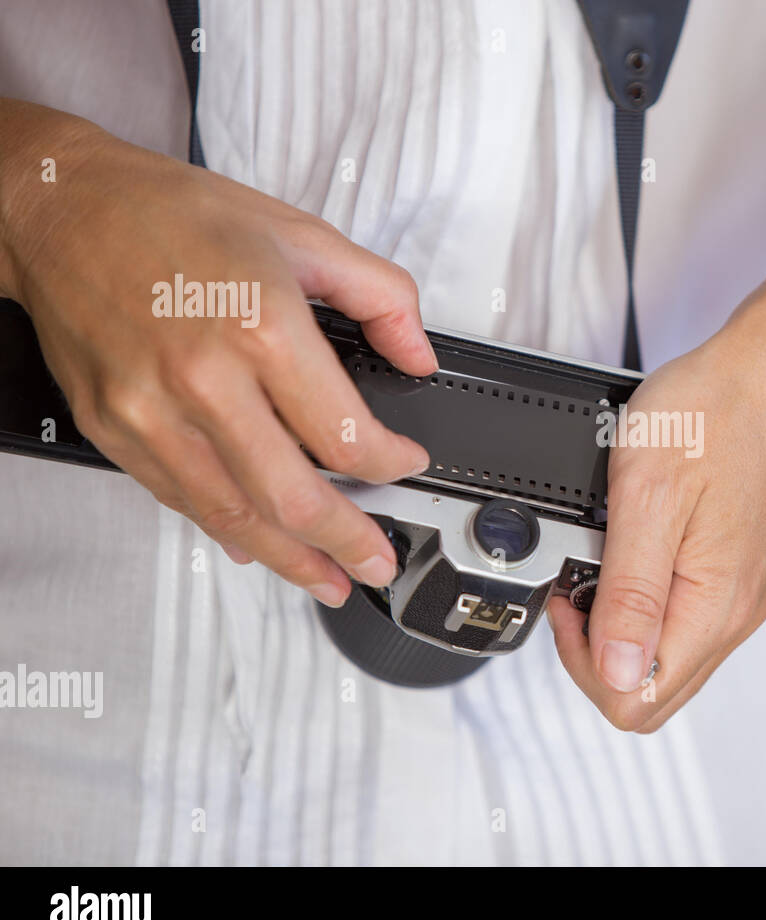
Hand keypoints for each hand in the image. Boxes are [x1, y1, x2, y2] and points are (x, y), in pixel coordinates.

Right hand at [0, 102, 436, 605]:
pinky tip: (257, 544)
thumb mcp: (302, 234)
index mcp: (260, 325)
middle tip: (377, 562)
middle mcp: (203, 378)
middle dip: (347, 542)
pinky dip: (225, 529)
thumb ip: (380, 296)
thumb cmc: (172, 215)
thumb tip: (418, 356)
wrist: (61, 207)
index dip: (388, 463)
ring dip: (290, 559)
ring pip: (232, 515)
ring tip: (329, 579)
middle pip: (291, 496)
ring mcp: (149, 412)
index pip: (342, 433)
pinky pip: (180, 499)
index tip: (405, 464)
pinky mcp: (112, 428)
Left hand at [547, 307, 765, 731]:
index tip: (569, 598)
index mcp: (716, 605)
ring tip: (610, 552)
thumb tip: (618, 674)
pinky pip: (693, 610)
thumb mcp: (649, 495)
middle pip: (657, 687)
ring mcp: (748, 588)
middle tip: (581, 582)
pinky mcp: (748, 564)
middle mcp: (740, 610)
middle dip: (600, 650)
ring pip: (674, 649)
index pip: (639, 700)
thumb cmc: (719, 410)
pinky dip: (653, 592)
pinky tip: (641, 540)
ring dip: (626, 617)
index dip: (584, 663)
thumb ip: (630, 594)